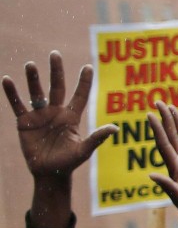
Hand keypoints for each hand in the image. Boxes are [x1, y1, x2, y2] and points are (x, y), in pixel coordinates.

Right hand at [2, 51, 117, 179]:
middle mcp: (56, 112)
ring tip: (30, 64)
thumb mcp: (83, 150)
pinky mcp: (24, 122)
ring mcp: (40, 116)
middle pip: (57, 87)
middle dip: (56, 71)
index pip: (80, 95)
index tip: (88, 66)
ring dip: (33, 79)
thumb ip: (97, 138)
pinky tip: (7, 80)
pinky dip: (12, 93)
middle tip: (54, 54)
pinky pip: (17, 105)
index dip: (84, 82)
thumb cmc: (69, 163)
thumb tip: (115, 128)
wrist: (49, 173)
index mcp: (72, 117)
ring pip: (36, 93)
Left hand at [147, 101, 177, 225]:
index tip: (150, 113)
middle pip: (170, 135)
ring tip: (173, 107)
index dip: (157, 128)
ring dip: (177, 123)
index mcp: (174, 167)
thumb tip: (151, 175)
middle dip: (165, 118)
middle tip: (158, 101)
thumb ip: (167, 186)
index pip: (163, 143)